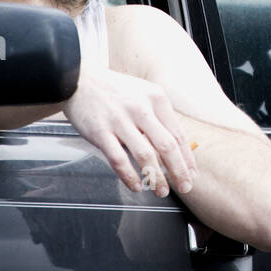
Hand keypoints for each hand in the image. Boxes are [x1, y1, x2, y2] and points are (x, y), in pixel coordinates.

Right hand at [62, 65, 197, 197]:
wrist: (79, 80)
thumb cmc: (114, 90)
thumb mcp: (143, 93)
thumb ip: (159, 116)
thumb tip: (178, 146)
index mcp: (156, 98)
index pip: (178, 133)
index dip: (187, 157)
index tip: (192, 173)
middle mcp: (140, 108)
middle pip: (166, 146)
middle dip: (178, 171)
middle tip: (185, 187)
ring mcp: (120, 120)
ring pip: (145, 155)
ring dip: (156, 178)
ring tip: (161, 191)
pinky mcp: (100, 131)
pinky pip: (119, 159)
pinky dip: (130, 176)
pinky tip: (137, 186)